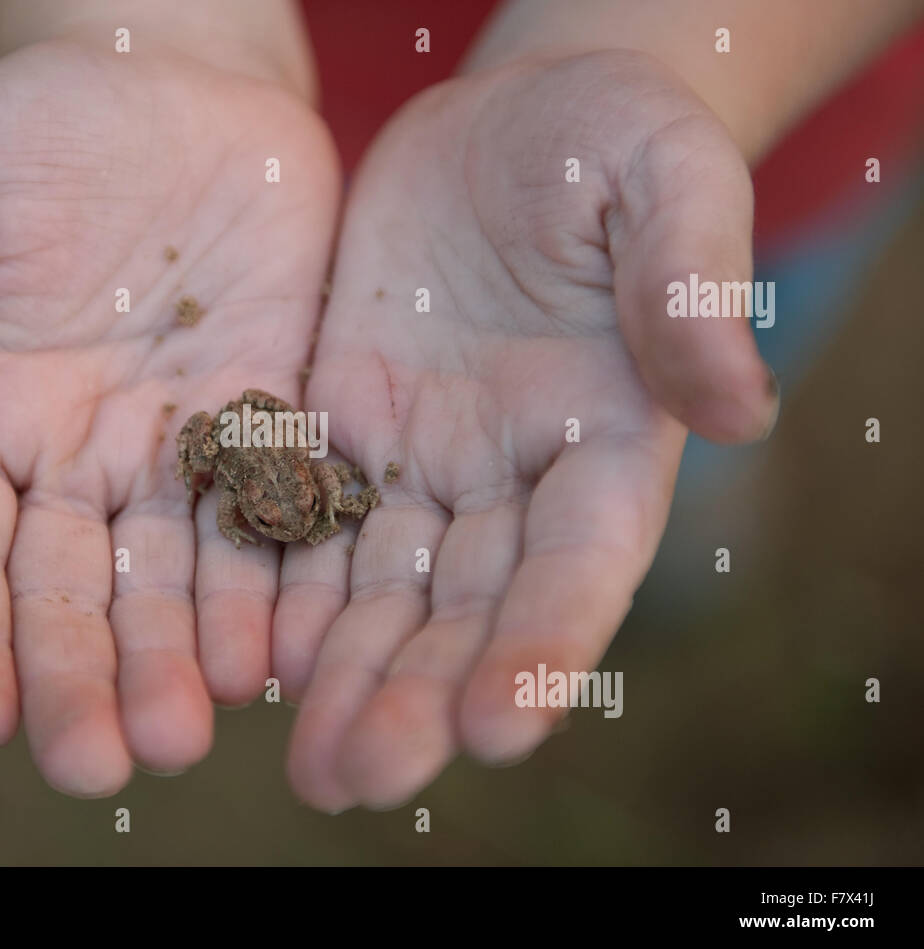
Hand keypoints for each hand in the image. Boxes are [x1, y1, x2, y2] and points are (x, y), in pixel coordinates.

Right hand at [0, 35, 337, 795]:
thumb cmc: (44, 116)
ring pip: (168, 580)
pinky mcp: (263, 423)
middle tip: (97, 767)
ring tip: (188, 736)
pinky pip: (264, 520)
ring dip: (175, 661)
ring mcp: (171, 448)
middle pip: (67, 592)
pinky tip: (279, 653)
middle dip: (78, 680)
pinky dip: (268, 589)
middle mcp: (72, 456)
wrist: (184, 85)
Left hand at [276, 51, 777, 810]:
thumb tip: (738, 408)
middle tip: (362, 779)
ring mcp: (424, 462)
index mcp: (610, 440)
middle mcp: (514, 479)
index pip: (578, 566)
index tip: (496, 729)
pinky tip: (253, 657)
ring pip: (381, 592)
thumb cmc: (611, 140)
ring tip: (307, 764)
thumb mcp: (665, 178)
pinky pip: (308, 520)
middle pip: (466, 609)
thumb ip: (691, 289)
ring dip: (346, 677)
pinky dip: (285, 591)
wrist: (507, 125)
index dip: (540, 647)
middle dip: (418, 696)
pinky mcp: (344, 427)